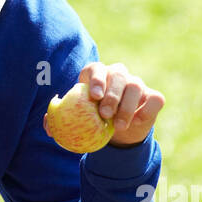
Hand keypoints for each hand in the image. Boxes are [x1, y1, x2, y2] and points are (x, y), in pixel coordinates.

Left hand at [50, 60, 164, 147]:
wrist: (119, 132)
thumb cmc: (91, 121)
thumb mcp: (76, 121)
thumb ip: (61, 122)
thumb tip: (47, 127)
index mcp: (96, 75)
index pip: (95, 68)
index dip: (95, 79)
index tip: (93, 96)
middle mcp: (118, 75)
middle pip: (117, 74)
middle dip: (112, 94)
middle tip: (104, 114)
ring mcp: (137, 84)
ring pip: (135, 86)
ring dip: (127, 106)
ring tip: (118, 126)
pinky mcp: (153, 96)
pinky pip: (154, 98)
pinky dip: (146, 110)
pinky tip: (137, 122)